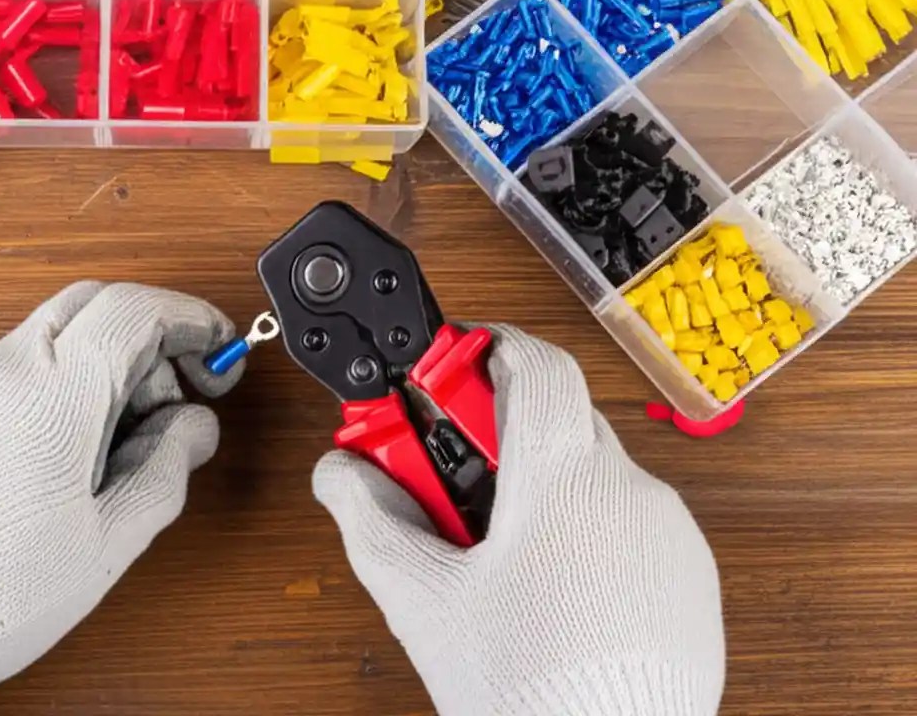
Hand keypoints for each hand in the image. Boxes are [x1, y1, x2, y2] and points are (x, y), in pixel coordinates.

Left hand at [0, 282, 239, 715]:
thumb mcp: (106, 540)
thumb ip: (164, 467)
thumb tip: (193, 426)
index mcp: (51, 395)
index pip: (136, 308)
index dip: (192, 320)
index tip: (219, 349)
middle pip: (93, 303)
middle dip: (149, 336)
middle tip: (176, 398)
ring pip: (50, 333)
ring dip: (101, 361)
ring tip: (120, 440)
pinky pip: (10, 365)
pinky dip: (55, 382)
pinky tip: (66, 448)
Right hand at [314, 326, 724, 714]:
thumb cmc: (526, 689)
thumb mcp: (423, 599)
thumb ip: (370, 517)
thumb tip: (340, 472)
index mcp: (563, 482)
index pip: (536, 365)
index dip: (489, 350)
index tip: (452, 367)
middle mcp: (627, 492)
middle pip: (558, 420)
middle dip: (500, 436)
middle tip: (452, 479)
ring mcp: (669, 533)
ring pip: (595, 475)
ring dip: (546, 490)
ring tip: (501, 553)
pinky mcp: (691, 574)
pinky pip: (632, 523)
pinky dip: (590, 532)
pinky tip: (555, 586)